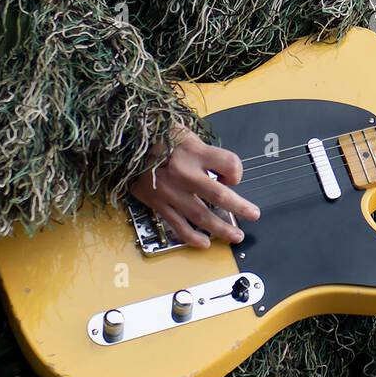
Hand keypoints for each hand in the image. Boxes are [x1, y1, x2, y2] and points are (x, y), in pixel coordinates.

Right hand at [129, 124, 260, 247]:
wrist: (122, 144)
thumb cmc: (155, 135)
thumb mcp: (184, 133)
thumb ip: (205, 152)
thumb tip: (222, 173)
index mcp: (193, 151)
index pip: (229, 164)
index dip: (237, 172)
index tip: (234, 176)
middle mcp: (183, 173)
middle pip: (219, 195)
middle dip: (240, 207)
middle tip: (253, 214)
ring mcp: (170, 191)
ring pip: (201, 216)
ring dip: (221, 228)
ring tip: (236, 235)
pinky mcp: (157, 203)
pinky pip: (177, 225)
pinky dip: (192, 237)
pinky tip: (204, 243)